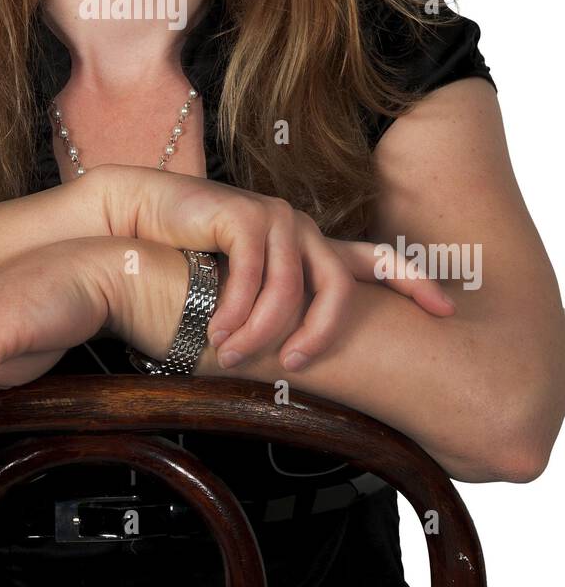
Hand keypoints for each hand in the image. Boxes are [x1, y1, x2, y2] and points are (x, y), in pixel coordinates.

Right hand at [100, 166, 453, 369]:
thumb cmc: (190, 269)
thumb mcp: (244, 299)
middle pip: (341, 284)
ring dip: (263, 331)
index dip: (414, 282)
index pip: (378, 259)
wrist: (140, 227)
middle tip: (297, 364)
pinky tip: (218, 333)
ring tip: (235, 355)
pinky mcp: (245, 215)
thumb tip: (301, 370)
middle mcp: (302, 230)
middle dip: (324, 331)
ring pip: (293, 289)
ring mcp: (275, 219)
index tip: (447, 310)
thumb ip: (277, 321)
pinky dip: (237, 312)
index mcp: (311, 248)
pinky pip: (254, 276)